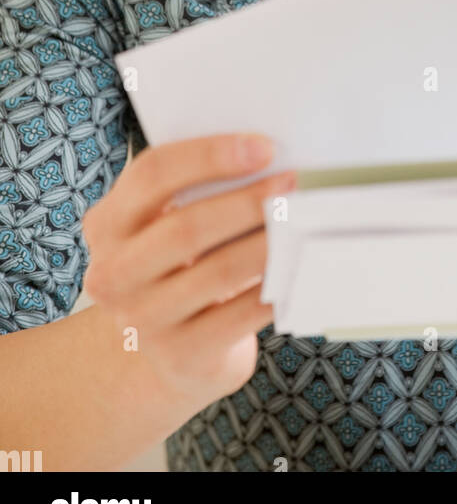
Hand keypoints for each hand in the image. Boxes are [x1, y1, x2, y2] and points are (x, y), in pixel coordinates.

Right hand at [82, 133, 294, 407]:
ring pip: (219, 271)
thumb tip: (270, 160)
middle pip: (186, 227)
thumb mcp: (165, 226)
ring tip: (302, 223)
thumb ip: (194, 191)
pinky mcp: (180, 355)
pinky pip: (239, 315)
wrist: (174, 352)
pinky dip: (272, 288)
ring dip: (268, 244)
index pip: (152, 174)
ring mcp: (142, 321)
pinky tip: (295, 270)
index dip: (210, 155)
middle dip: (248, 202)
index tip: (265, 148)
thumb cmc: (183, 266)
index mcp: (107, 224)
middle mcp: (112, 274)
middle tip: (293, 184)